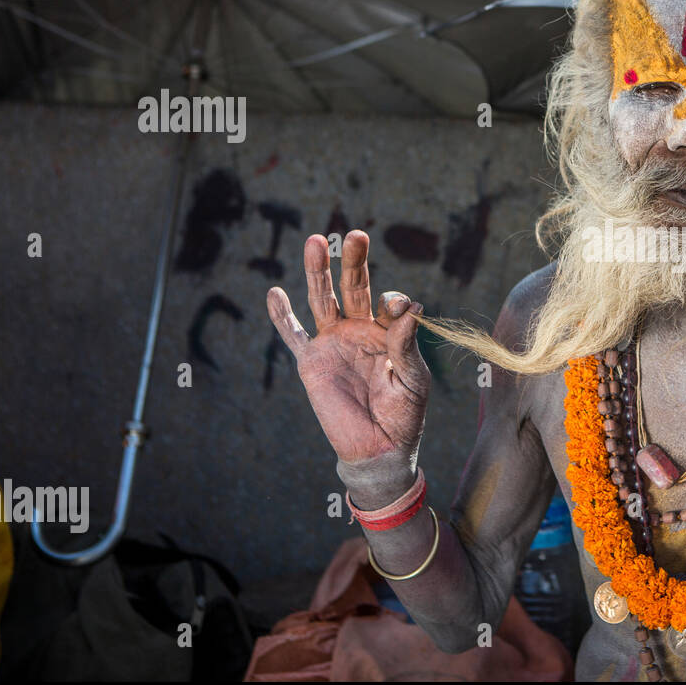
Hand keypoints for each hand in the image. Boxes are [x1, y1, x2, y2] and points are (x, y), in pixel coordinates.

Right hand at [266, 230, 429, 462]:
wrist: (378, 448)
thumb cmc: (403, 414)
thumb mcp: (412, 379)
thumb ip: (406, 345)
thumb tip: (410, 307)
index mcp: (388, 332)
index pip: (388, 304)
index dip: (393, 303)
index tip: (396, 309)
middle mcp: (359, 330)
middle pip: (354, 287)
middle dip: (354, 262)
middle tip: (356, 235)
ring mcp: (333, 343)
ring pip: (323, 299)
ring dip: (319, 272)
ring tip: (316, 241)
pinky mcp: (311, 362)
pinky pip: (293, 335)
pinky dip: (282, 316)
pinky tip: (273, 293)